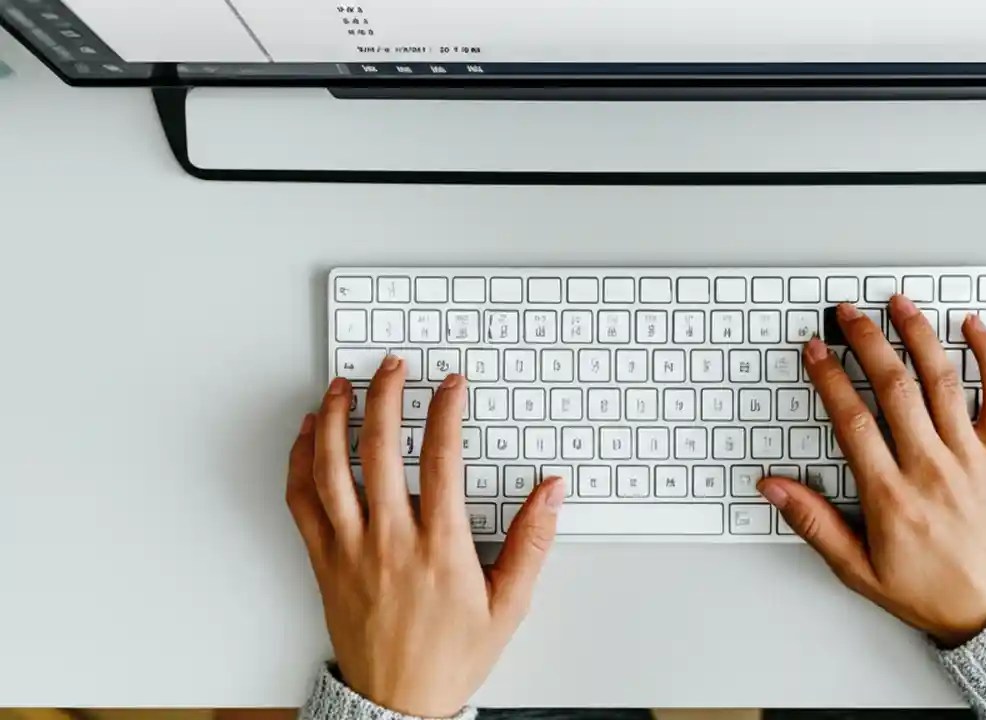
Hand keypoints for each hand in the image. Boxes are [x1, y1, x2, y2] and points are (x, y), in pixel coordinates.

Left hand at [286, 361, 565, 716]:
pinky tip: (310, 436)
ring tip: (344, 386)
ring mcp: (350, 550)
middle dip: (386, 398)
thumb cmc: (451, 655)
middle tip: (395, 367)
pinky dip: (300, 462)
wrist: (398, 703)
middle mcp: (390, 542)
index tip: (450, 385)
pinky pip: (302, 502)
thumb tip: (551, 492)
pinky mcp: (324, 561)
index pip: (441, 462)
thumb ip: (532, 542)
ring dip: (335, 420)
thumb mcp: (509, 604)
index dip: (445, 414)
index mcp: (440, 549)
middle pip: (379, 451)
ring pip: (331, 470)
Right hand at [759, 298, 985, 646]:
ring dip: (918, 335)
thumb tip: (773, 487)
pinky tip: (972, 327)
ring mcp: (971, 457)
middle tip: (848, 313)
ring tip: (898, 303)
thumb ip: (813, 523)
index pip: (852, 419)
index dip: (830, 377)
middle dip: (867, 342)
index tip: (815, 350)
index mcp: (890, 496)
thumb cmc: (930, 593)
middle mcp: (931, 468)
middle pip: (894, 387)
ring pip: (943, 381)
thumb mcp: (858, 569)